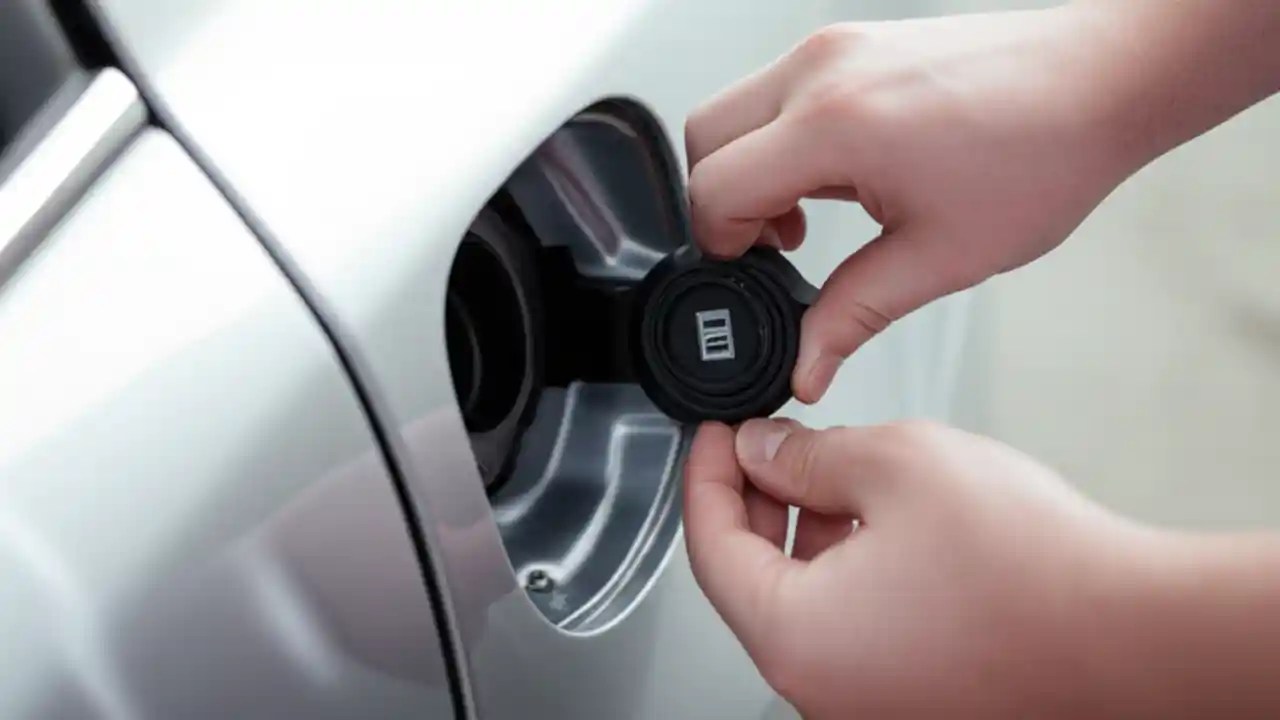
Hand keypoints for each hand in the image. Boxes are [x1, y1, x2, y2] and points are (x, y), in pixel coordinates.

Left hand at [683, 419, 1161, 717]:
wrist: (1138, 639)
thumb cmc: (1034, 568)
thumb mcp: (896, 464)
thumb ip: (807, 455)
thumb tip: (761, 452)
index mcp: (796, 638)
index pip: (709, 547)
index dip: (706, 474)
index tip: (716, 433)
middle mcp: (820, 686)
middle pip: (753, 579)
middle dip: (756, 501)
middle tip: (770, 443)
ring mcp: (865, 700)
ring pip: (805, 602)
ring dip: (805, 533)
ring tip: (837, 474)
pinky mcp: (908, 699)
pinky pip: (851, 628)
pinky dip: (848, 572)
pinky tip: (880, 524)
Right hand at [685, 8, 1137, 401]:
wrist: (1102, 80)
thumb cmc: (1043, 153)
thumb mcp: (939, 256)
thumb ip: (852, 314)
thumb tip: (805, 368)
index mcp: (835, 125)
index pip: (715, 187)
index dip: (719, 247)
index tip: (753, 276)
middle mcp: (820, 71)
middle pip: (703, 138)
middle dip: (720, 204)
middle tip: (771, 251)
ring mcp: (833, 48)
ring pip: (735, 111)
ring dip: (750, 170)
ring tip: (807, 219)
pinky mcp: (851, 44)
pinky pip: (776, 94)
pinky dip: (779, 141)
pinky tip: (832, 180)